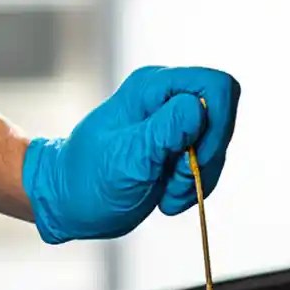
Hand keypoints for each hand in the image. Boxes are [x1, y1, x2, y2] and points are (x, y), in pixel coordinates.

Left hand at [22, 66, 239, 242]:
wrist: (68, 202)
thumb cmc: (87, 180)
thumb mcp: (126, 159)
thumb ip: (164, 132)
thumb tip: (198, 107)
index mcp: (152, 88)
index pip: (215, 86)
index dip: (217, 124)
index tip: (193, 161)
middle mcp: (166, 98)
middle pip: (221, 116)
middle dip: (206, 158)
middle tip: (176, 186)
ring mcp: (172, 122)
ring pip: (217, 143)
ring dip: (198, 177)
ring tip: (167, 196)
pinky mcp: (176, 146)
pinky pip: (207, 161)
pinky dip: (194, 185)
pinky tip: (167, 197)